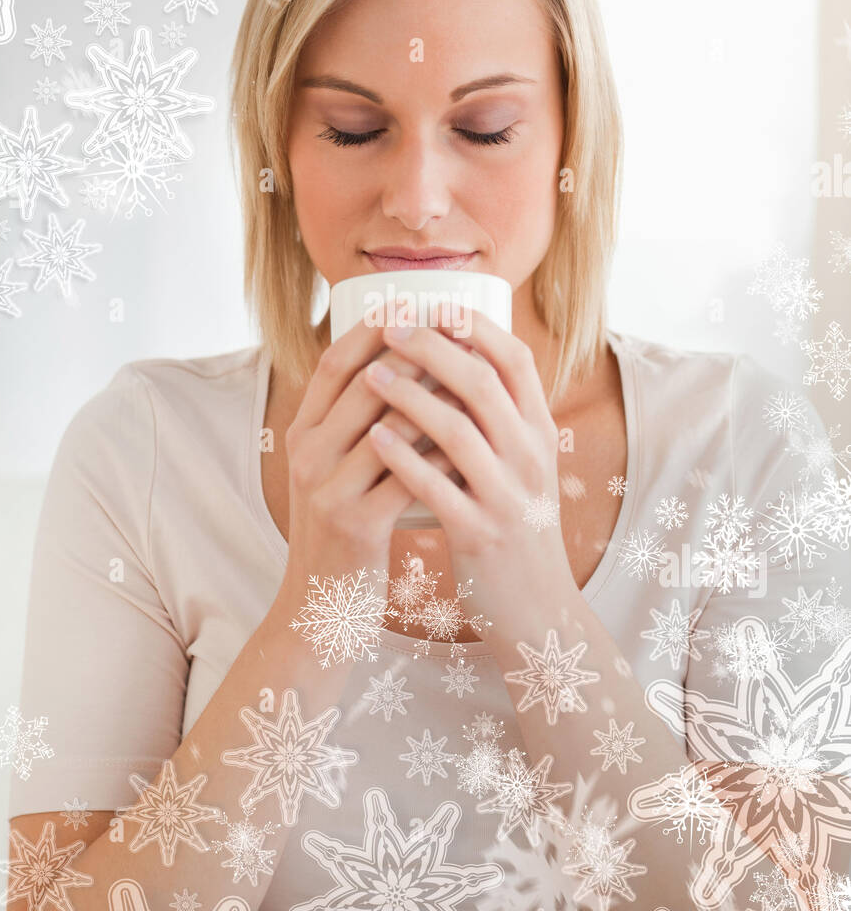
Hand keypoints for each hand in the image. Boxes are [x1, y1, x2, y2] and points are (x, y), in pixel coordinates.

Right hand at [280, 314, 462, 591]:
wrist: (318, 609)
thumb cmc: (340, 531)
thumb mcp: (329, 472)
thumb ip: (351, 426)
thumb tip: (404, 368)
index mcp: (300, 434)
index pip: (331, 364)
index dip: (370, 328)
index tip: (410, 300)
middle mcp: (306, 455)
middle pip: (363, 385)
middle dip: (415, 353)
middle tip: (457, 328)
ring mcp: (328, 490)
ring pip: (391, 427)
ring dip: (439, 398)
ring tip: (478, 376)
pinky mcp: (357, 525)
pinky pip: (410, 477)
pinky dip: (445, 454)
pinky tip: (477, 440)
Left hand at [364, 311, 574, 611]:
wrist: (536, 607)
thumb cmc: (516, 526)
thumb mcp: (524, 467)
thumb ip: (501, 419)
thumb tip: (458, 358)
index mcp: (540, 433)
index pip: (516, 361)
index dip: (477, 327)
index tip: (437, 303)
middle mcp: (530, 457)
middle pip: (482, 384)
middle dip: (432, 349)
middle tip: (390, 328)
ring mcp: (508, 497)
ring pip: (458, 431)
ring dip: (409, 396)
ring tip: (370, 374)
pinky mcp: (481, 534)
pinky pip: (438, 487)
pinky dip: (404, 458)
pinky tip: (374, 437)